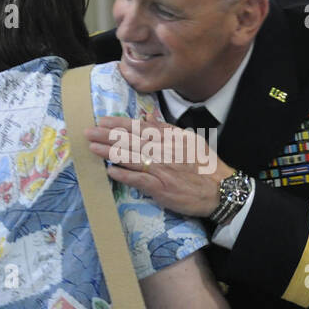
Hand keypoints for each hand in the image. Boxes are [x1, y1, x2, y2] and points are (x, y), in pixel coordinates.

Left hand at [85, 114, 231, 218]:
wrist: (220, 190)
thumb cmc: (205, 166)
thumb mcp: (189, 140)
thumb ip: (167, 130)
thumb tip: (147, 118)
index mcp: (170, 138)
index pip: (140, 127)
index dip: (119, 124)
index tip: (103, 121)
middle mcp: (163, 150)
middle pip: (131, 140)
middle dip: (107, 135)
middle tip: (88, 132)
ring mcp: (161, 169)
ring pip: (131, 157)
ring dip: (109, 152)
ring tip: (93, 148)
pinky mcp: (160, 187)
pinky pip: (138, 180)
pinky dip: (123, 175)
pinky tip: (110, 171)